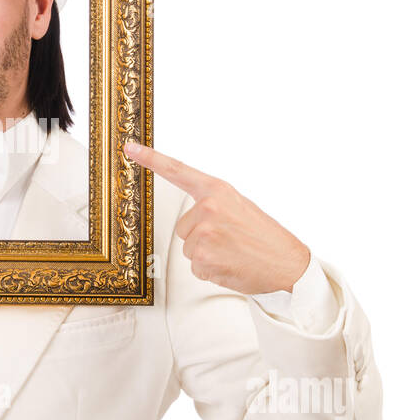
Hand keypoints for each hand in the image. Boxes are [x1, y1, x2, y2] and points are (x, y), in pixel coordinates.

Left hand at [124, 141, 309, 294]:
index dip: (151, 159)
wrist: (288, 264)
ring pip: (188, 249)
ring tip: (233, 253)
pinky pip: (195, 268)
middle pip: (183, 227)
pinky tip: (230, 265)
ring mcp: (204, 233)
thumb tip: (194, 216)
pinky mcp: (202, 258)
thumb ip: (213, 205)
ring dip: (207, 255)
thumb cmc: (266, 237)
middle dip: (202, 237)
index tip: (130, 148)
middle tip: (231, 240)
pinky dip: (210, 271)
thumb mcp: (240, 207)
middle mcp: (207, 208)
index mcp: (217, 191)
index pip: (177, 171)